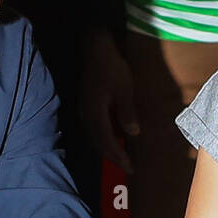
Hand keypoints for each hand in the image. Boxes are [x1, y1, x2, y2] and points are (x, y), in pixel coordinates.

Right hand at [80, 30, 138, 173]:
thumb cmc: (112, 67)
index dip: (118, 156)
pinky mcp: (86, 106)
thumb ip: (127, 112)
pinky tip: (113, 137)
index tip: (130, 168)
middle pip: (99, 143)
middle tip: (127, 167)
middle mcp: (87, 116)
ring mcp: (84, 111)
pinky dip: (104, 137)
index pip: (107, 142)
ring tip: (121, 156)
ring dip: (107, 148)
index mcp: (96, 114)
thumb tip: (133, 133)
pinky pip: (94, 128)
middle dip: (113, 157)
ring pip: (95, 137)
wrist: (93, 49)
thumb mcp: (124, 89)